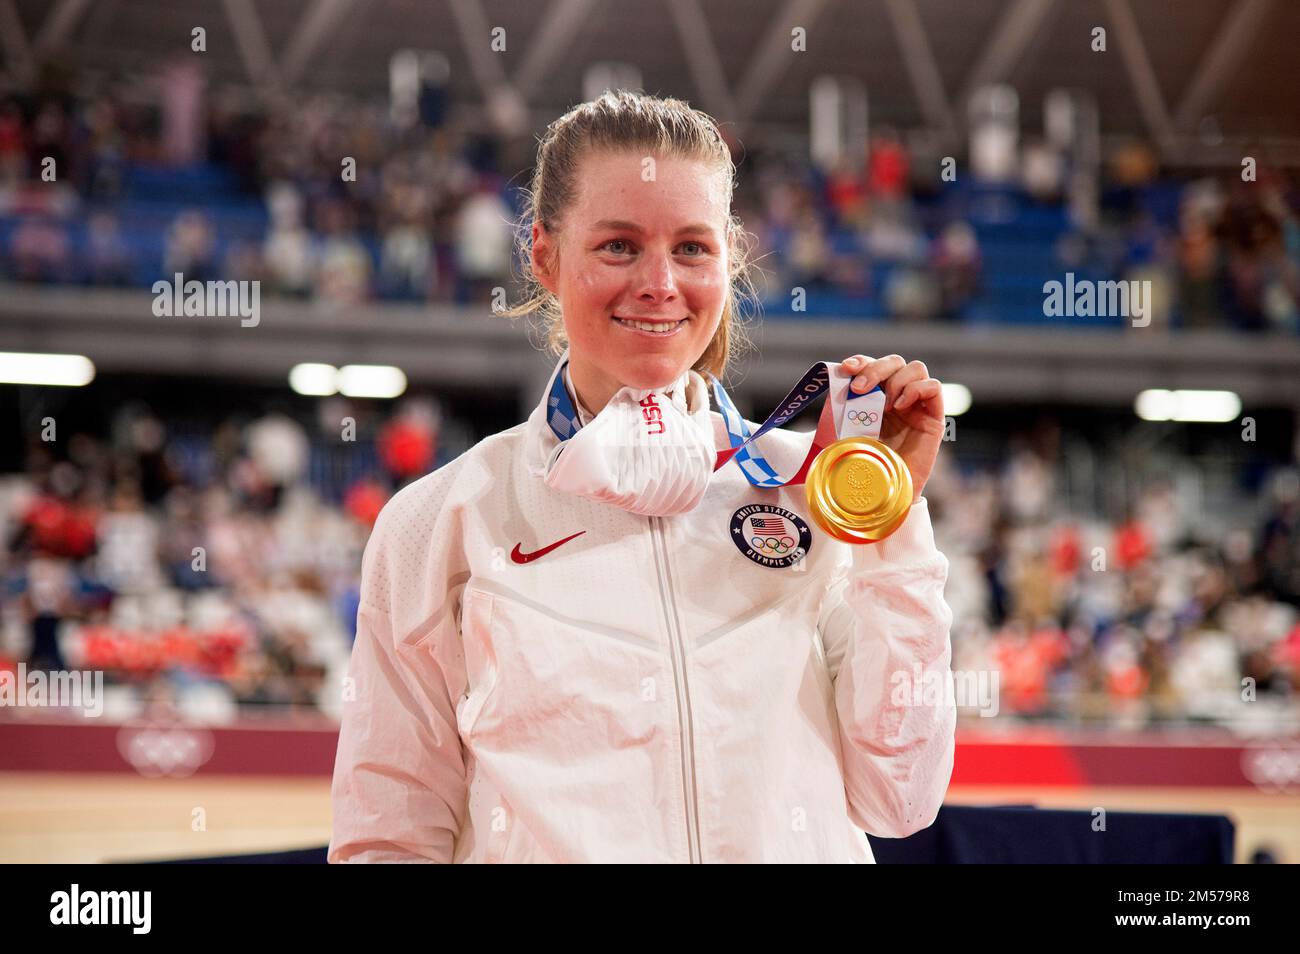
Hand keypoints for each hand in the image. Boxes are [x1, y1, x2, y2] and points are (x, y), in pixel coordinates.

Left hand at [841, 354, 943, 502]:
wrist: (880, 492)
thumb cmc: (861, 464)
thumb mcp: (844, 429)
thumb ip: (842, 404)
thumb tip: (834, 375)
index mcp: (876, 397)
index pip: (874, 365)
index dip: (862, 361)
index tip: (846, 370)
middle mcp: (898, 398)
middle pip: (895, 362)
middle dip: (876, 369)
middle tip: (860, 389)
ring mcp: (917, 407)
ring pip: (916, 368)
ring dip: (896, 381)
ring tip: (885, 406)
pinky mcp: (934, 419)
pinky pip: (934, 388)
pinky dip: (915, 390)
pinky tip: (900, 407)